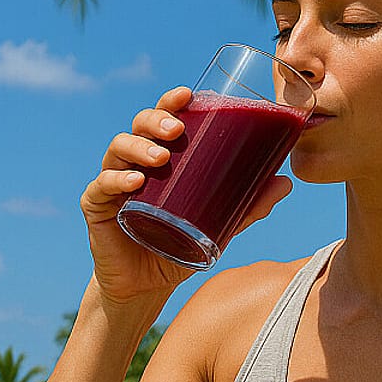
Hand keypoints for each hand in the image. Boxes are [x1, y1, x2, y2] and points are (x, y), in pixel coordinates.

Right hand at [80, 86, 292, 305]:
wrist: (146, 287)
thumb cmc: (179, 245)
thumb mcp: (219, 224)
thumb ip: (249, 205)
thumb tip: (285, 182)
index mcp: (161, 157)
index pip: (163, 119)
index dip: (171, 101)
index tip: (187, 94)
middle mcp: (135, 162)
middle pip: (139, 125)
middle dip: (155, 119)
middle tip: (176, 129)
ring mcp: (113, 182)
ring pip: (118, 148)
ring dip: (139, 147)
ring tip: (161, 158)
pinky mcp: (96, 207)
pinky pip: (101, 185)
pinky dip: (116, 179)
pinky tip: (133, 182)